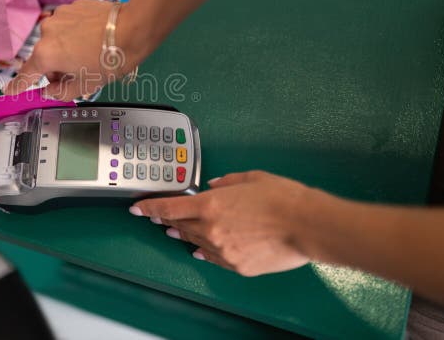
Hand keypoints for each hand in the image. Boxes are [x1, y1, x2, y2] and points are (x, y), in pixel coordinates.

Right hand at [4, 0, 147, 100]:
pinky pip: (68, 25)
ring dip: (67, 48)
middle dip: (56, 68)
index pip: (26, 75)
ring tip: (91, 52)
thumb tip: (49, 91)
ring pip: (57, 39)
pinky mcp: (73, 5)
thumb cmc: (110, 59)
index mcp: (46, 55)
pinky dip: (75, 33)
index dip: (18, 85)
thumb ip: (60, 92)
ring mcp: (60, 16)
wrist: (133, 27)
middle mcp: (47, 32)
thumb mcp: (85, 85)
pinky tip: (93, 37)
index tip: (10, 91)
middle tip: (79, 73)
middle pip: (44, 57)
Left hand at [131, 171, 320, 275]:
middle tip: (156, 217)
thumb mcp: (250, 178)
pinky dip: (203, 252)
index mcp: (211, 204)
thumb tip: (215, 185)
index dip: (148, 208)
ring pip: (194, 242)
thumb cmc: (283, 199)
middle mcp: (212, 229)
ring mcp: (223, 250)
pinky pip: (213, 258)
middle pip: (180, 226)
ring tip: (174, 231)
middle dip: (166, 221)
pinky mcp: (238, 266)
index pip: (168, 207)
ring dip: (183, 235)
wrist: (307, 225)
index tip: (136, 209)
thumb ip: (227, 182)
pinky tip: (198, 250)